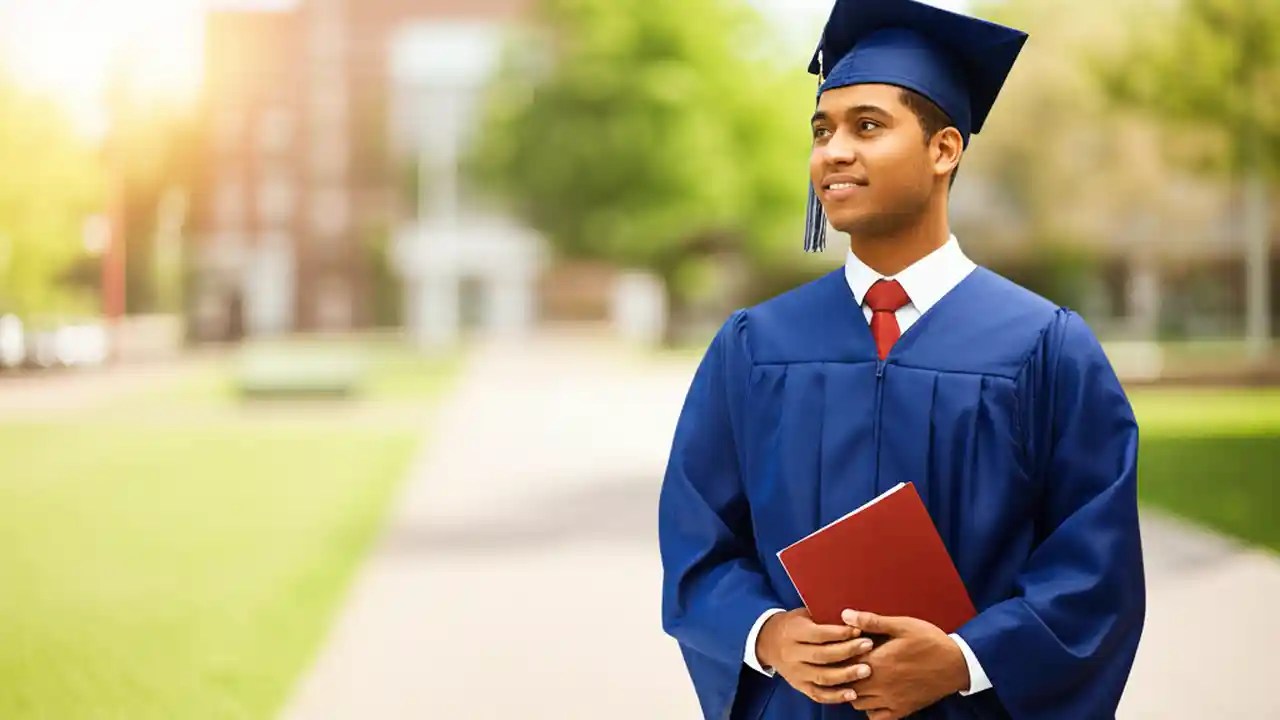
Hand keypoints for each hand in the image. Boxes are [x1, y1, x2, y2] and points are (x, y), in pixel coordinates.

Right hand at [755, 608, 876, 704]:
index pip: (819, 634)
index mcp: (793, 632)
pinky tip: (853, 693)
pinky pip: (818, 694)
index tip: (859, 630)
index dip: (840, 633)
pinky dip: (836, 696)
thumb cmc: (792, 624)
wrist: (767, 642)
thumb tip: (853, 617)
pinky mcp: (798, 685)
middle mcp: (792, 653)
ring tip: (866, 670)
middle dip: (848, 651)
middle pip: (822, 655)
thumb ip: (823, 617)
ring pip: (822, 677)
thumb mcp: (803, 614)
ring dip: (846, 675)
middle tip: (868, 646)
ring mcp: (795, 672)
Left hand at [840, 610, 969, 719]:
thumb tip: (845, 614)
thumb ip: (872, 622)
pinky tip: (875, 694)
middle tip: (850, 661)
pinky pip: (876, 717)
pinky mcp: (902, 710)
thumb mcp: (902, 625)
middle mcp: (880, 685)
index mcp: (878, 662)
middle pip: (846, 684)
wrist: (957, 664)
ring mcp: (890, 700)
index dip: (839, 654)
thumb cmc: (930, 641)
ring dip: (855, 690)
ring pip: (857, 702)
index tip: (843, 646)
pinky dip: (870, 708)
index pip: (843, 662)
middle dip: (844, 673)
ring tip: (861, 676)